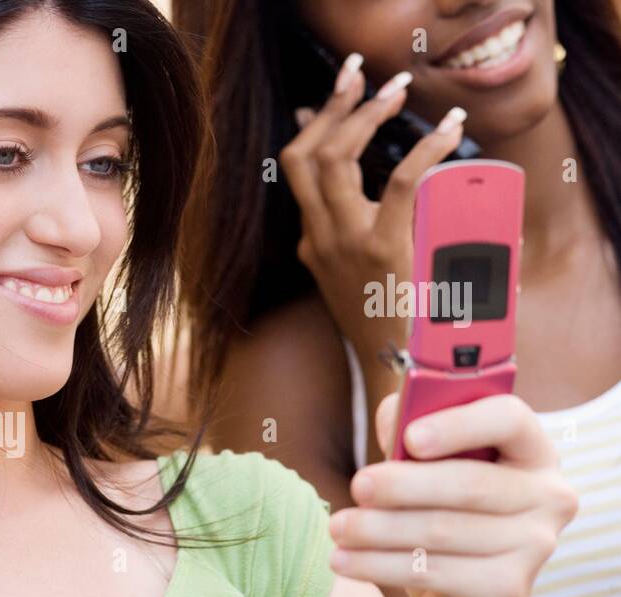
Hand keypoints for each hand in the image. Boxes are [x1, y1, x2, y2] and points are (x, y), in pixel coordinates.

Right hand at [280, 54, 468, 360]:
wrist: (393, 375)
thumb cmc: (387, 330)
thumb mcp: (359, 282)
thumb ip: (360, 242)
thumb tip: (371, 205)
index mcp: (312, 245)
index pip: (295, 171)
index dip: (311, 126)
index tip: (327, 98)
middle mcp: (318, 240)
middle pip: (307, 156)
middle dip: (332, 106)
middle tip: (358, 74)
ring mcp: (343, 244)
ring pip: (335, 159)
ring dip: (365, 116)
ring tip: (394, 91)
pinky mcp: (380, 250)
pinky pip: (396, 184)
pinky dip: (424, 150)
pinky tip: (447, 132)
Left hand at [327, 393, 577, 596]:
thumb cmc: (442, 522)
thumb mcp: (427, 473)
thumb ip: (411, 436)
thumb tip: (394, 411)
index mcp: (532, 452)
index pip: (510, 420)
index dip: (459, 425)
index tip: (411, 438)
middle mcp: (547, 496)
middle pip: (469, 483)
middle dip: (403, 485)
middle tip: (356, 485)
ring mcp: (534, 546)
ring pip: (442, 531)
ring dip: (378, 529)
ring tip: (337, 528)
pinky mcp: (508, 590)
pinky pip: (434, 572)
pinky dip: (379, 565)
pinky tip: (344, 561)